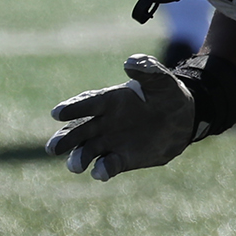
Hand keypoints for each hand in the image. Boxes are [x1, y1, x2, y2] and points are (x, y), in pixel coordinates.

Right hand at [46, 55, 200, 180]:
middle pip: (79, 130)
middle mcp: (104, 122)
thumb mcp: (162, 80)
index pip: (87, 103)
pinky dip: (103, 169)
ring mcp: (110, 142)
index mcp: (109, 100)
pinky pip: (108, 165)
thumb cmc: (167, 95)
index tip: (57, 114)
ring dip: (79, 158)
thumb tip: (130, 62)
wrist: (182, 120)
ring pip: (87, 151)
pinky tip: (100, 173)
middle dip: (65, 139)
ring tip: (74, 166)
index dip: (72, 108)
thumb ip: (147, 70)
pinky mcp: (121, 159)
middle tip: (53, 148)